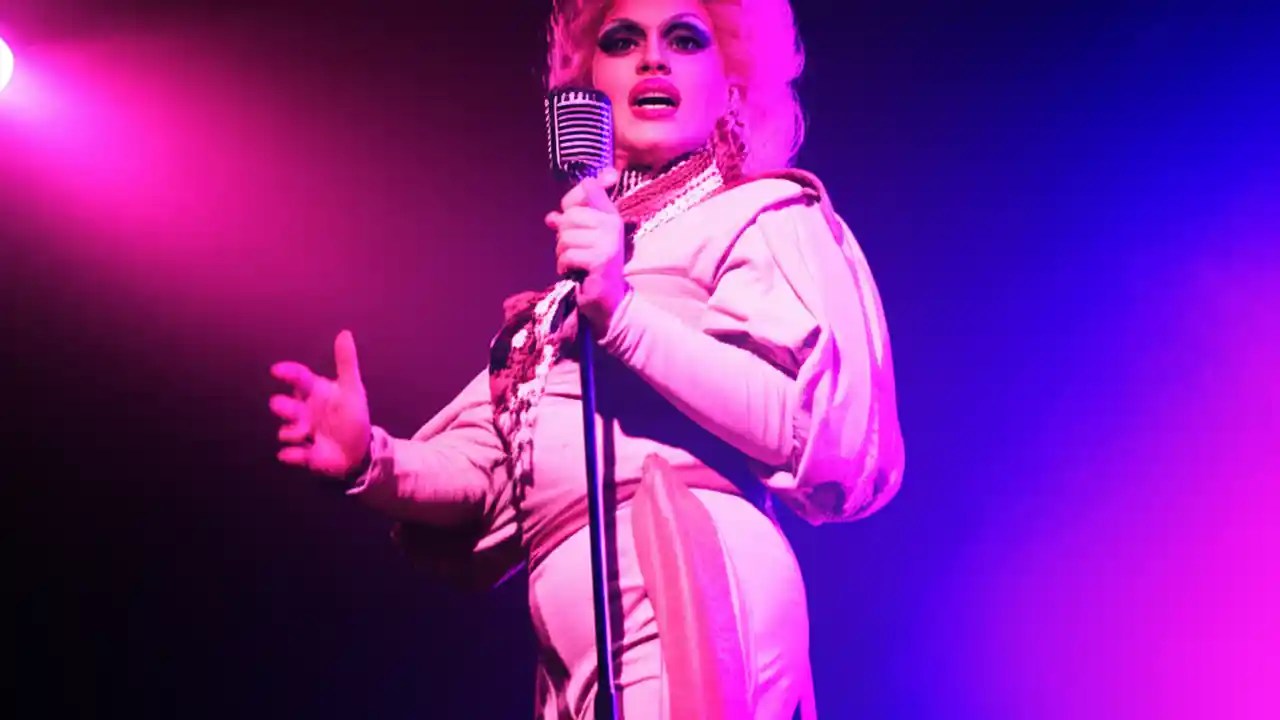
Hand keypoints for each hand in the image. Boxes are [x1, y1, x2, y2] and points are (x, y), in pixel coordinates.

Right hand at [269, 330, 371, 477]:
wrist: (359, 448)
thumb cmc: (352, 414)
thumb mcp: (351, 387)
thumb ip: (346, 362)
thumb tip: (344, 333)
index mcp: (314, 392)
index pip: (298, 378)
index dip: (288, 373)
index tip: (277, 370)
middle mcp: (304, 411)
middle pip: (288, 405)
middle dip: (283, 406)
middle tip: (282, 405)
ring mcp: (302, 432)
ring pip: (286, 431)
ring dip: (289, 431)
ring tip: (301, 432)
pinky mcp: (305, 454)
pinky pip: (293, 455)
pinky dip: (292, 455)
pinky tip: (292, 453)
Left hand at [545, 167, 629, 335]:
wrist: (609, 301)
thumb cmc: (594, 268)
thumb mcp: (584, 241)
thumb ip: (570, 225)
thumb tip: (551, 217)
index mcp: (611, 215)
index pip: (588, 187)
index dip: (571, 200)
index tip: (569, 217)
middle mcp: (612, 224)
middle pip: (570, 215)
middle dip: (563, 235)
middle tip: (572, 251)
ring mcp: (608, 242)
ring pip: (566, 237)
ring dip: (562, 254)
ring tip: (573, 263)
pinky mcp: (600, 259)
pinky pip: (568, 255)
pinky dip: (564, 266)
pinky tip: (573, 272)